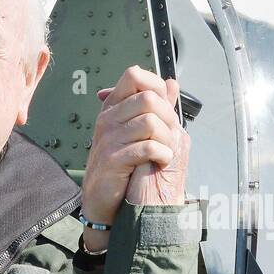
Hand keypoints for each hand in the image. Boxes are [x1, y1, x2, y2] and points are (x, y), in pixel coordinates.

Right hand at [80, 66, 186, 247]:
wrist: (102, 198)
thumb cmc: (121, 164)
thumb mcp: (136, 130)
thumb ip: (154, 107)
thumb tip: (171, 83)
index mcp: (113, 107)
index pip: (134, 76)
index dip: (156, 86)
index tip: (165, 105)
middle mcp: (108, 118)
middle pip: (148, 98)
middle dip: (168, 116)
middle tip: (171, 134)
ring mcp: (108, 138)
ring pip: (150, 122)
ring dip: (168, 138)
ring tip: (167, 150)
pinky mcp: (113, 159)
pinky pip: (147, 147)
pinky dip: (162, 154)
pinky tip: (162, 161)